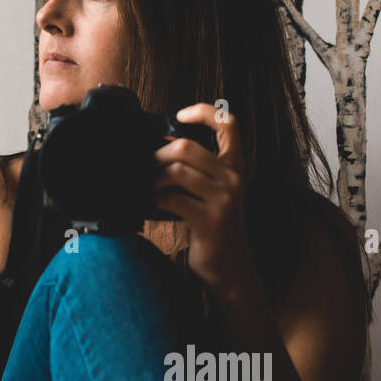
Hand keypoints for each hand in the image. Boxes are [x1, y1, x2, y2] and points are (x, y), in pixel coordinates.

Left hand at [152, 102, 256, 300]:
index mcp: (235, 167)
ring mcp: (224, 200)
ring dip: (152, 179)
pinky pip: (171, 199)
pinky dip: (154, 200)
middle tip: (146, 169)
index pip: (230, 123)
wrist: (229, 269)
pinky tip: (151, 207)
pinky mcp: (211, 220)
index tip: (180, 114)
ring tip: (147, 189)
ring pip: (176, 171)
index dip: (204, 111)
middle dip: (157, 156)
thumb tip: (158, 147)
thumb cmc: (211, 228)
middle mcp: (233, 179)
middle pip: (185, 147)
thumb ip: (196, 170)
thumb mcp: (211, 193)